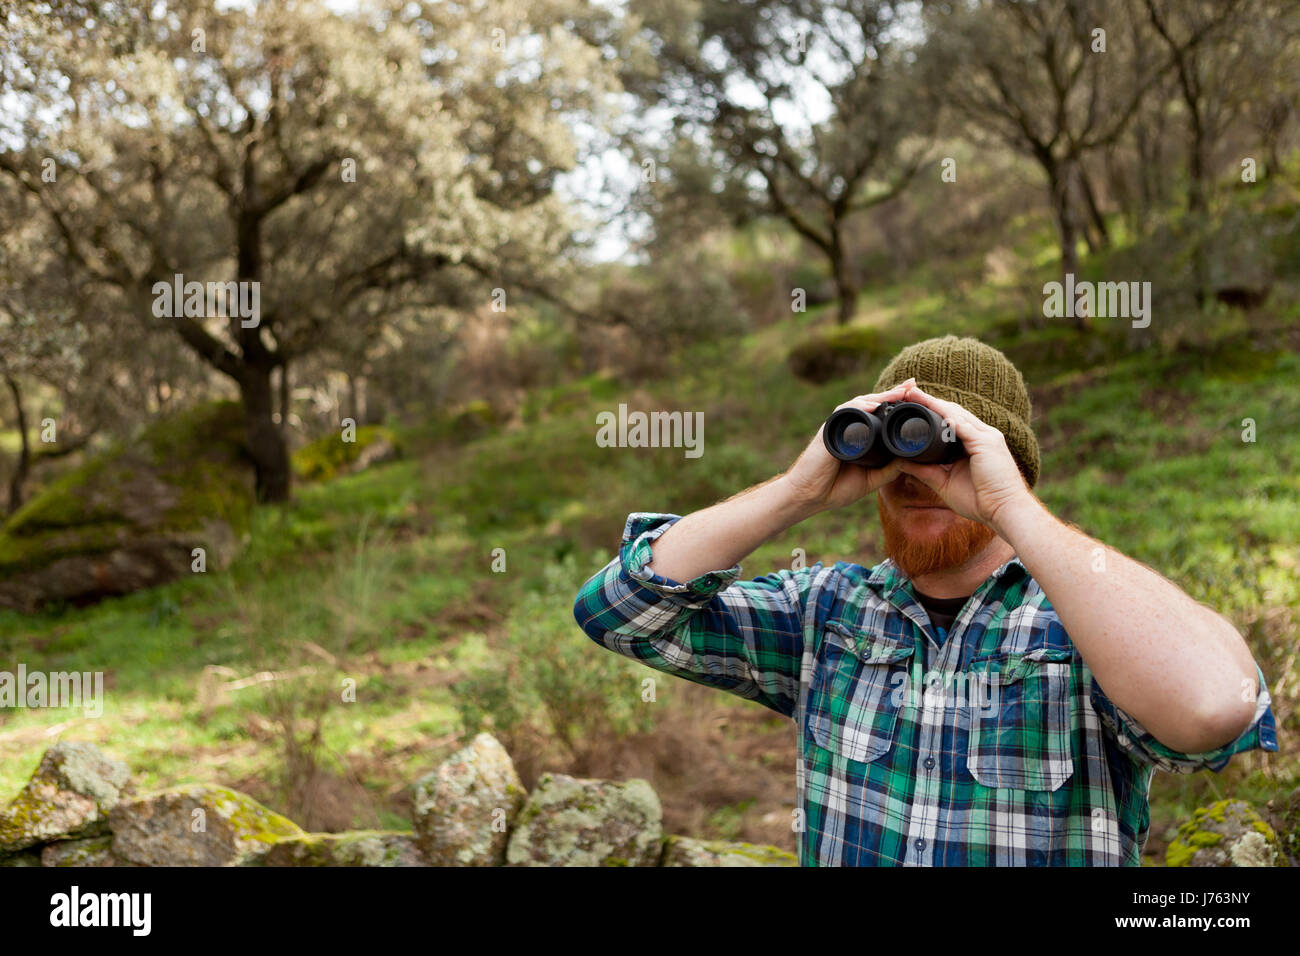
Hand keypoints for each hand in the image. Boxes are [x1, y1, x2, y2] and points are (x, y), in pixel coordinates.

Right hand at [780, 379, 914, 514]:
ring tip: (899, 392)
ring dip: (880, 396)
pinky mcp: (828, 431)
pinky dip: (859, 407)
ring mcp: (838, 428)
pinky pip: (844, 413)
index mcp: (860, 437)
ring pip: (860, 404)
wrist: (809, 496)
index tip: (915, 397)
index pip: (880, 415)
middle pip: (872, 404)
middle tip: (912, 383)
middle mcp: (849, 428)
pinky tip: (873, 405)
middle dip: (892, 393)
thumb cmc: (835, 488)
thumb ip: (889, 470)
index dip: (895, 404)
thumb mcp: (871, 479)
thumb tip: (910, 459)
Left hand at [892, 384, 1034, 531]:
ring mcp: (986, 436)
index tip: (910, 404)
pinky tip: (932, 407)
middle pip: (952, 412)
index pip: (950, 420)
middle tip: (906, 391)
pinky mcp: (987, 443)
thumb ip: (924, 471)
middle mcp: (982, 435)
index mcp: (975, 443)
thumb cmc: (980, 501)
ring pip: (956, 414)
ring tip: (913, 393)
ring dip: (933, 403)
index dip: (931, 411)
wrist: (1004, 511)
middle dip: (929, 401)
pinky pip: (963, 426)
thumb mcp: (944, 483)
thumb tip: (901, 462)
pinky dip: (947, 416)